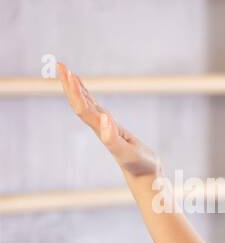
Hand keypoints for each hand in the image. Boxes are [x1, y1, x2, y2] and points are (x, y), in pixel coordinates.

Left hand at [57, 62, 160, 179]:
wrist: (145, 177)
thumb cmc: (140, 166)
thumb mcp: (127, 152)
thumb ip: (113, 138)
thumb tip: (104, 117)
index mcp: (101, 130)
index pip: (82, 108)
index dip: (75, 91)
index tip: (70, 73)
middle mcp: (99, 127)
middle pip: (79, 103)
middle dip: (69, 84)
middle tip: (60, 64)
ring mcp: (105, 127)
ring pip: (85, 104)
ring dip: (76, 88)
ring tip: (68, 71)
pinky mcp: (113, 128)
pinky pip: (96, 108)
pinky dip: (88, 96)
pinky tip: (84, 89)